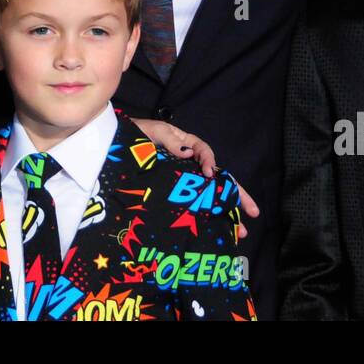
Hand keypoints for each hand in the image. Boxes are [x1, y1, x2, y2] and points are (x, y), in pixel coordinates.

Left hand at [130, 117, 260, 238]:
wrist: (110, 146)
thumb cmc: (131, 136)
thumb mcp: (150, 132)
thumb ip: (168, 140)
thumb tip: (188, 153)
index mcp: (183, 144)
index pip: (204, 152)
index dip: (209, 162)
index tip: (207, 173)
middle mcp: (186, 163)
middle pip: (216, 178)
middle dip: (235, 195)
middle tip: (252, 212)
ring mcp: (181, 180)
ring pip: (208, 194)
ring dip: (225, 211)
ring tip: (239, 231)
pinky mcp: (172, 194)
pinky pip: (192, 203)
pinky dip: (206, 216)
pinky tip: (215, 231)